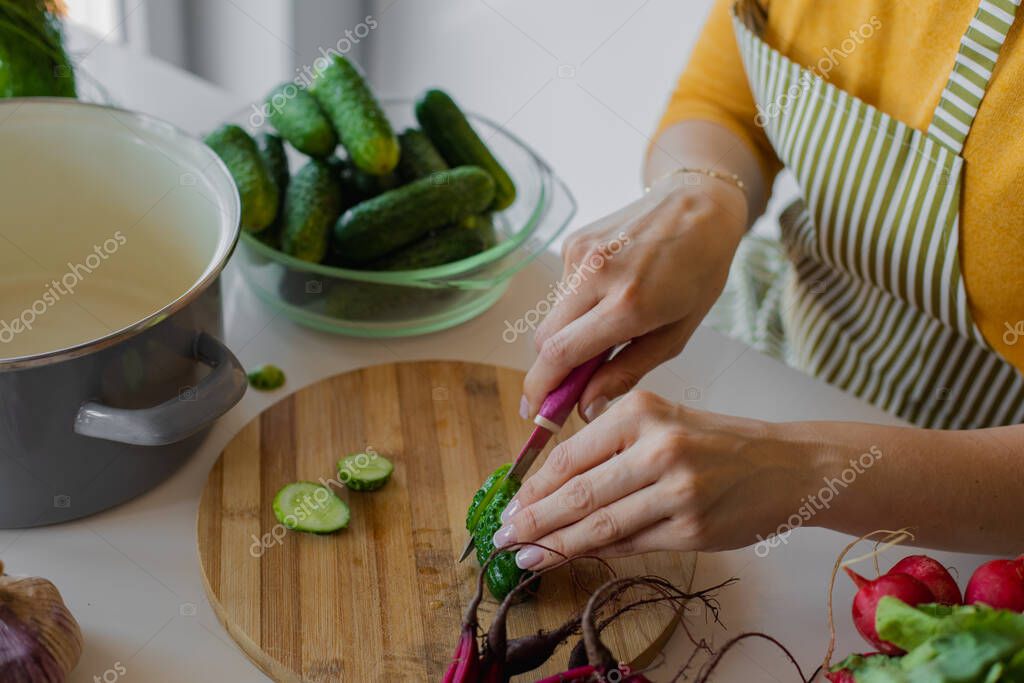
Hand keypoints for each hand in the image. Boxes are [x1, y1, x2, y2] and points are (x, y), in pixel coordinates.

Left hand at [492, 391, 815, 569]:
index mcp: (641, 411)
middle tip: (503, 537)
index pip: (570, 456)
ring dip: (556, 544)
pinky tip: (572, 557)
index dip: (532, 487)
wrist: (785, 465)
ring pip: (600, 524)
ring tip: (526, 555)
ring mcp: (677, 491)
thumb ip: (609, 450)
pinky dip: (597, 552)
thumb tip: (549, 490)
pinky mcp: (693, 529)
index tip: (508, 506)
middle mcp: (658, 447)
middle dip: (533, 520)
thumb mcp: (661, 423)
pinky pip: (631, 544)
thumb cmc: (715, 442)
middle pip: (577, 493)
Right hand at [522, 173, 746, 421]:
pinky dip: (575, 307)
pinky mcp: (572, 242)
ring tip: (604, 332)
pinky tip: (606, 297)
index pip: (562, 354)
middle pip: (545, 340)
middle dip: (547, 372)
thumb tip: (585, 405)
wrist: (698, 204)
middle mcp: (597, 274)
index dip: (542, 390)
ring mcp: (580, 254)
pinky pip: (561, 292)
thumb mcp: (676, 335)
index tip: (536, 414)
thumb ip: (626, 373)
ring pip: (551, 317)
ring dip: (566, 337)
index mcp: (630, 303)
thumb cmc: (698, 272)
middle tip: (563, 392)